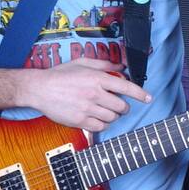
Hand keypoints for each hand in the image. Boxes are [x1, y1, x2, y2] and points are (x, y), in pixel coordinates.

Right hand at [24, 58, 151, 131]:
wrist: (40, 89)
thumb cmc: (60, 75)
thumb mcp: (82, 63)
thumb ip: (104, 65)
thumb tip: (121, 68)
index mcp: (97, 78)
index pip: (126, 87)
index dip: (141, 94)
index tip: (148, 98)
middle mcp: (94, 94)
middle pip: (122, 106)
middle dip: (123, 106)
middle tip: (117, 104)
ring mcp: (87, 109)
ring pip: (112, 117)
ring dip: (112, 115)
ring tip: (103, 110)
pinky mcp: (80, 121)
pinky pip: (101, 126)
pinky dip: (102, 123)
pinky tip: (96, 117)